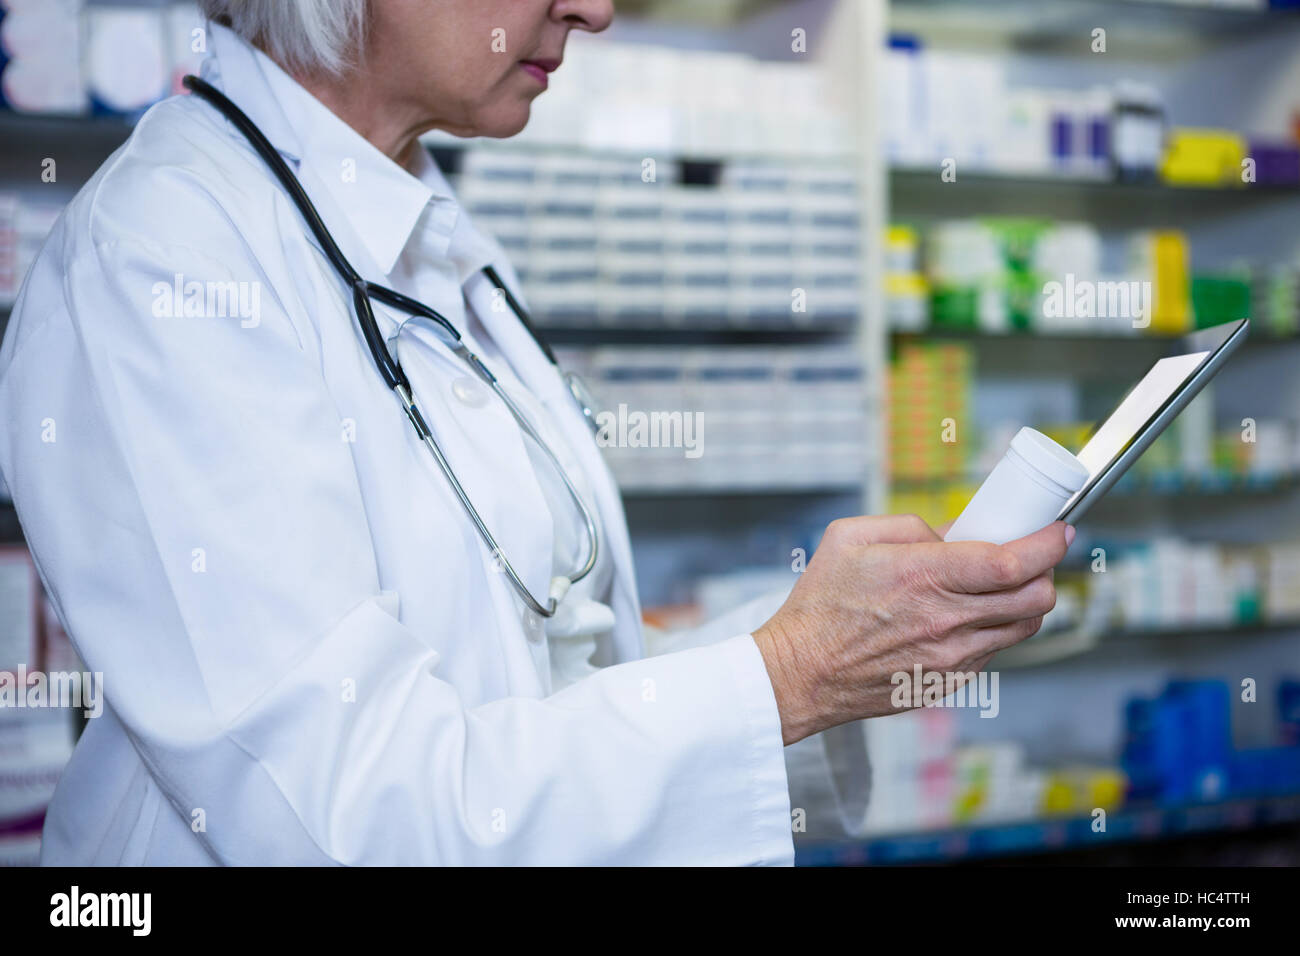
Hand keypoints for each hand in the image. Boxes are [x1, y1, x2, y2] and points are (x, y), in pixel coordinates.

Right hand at [751, 515, 1071, 744]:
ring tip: (1002, 585)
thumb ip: (909, 524)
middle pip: (1036, 598)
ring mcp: (952, 657)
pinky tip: (966, 616)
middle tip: (1033, 557)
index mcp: (923, 576)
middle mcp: (946, 620)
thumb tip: (954, 530)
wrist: (801, 673)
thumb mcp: (850, 537)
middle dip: (1046, 572)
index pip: (1013, 563)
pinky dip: (994, 629)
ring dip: (1025, 602)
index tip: (1058, 531)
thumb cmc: (819, 605)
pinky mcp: (949, 682)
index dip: (1047, 545)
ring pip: (1023, 628)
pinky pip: (993, 651)